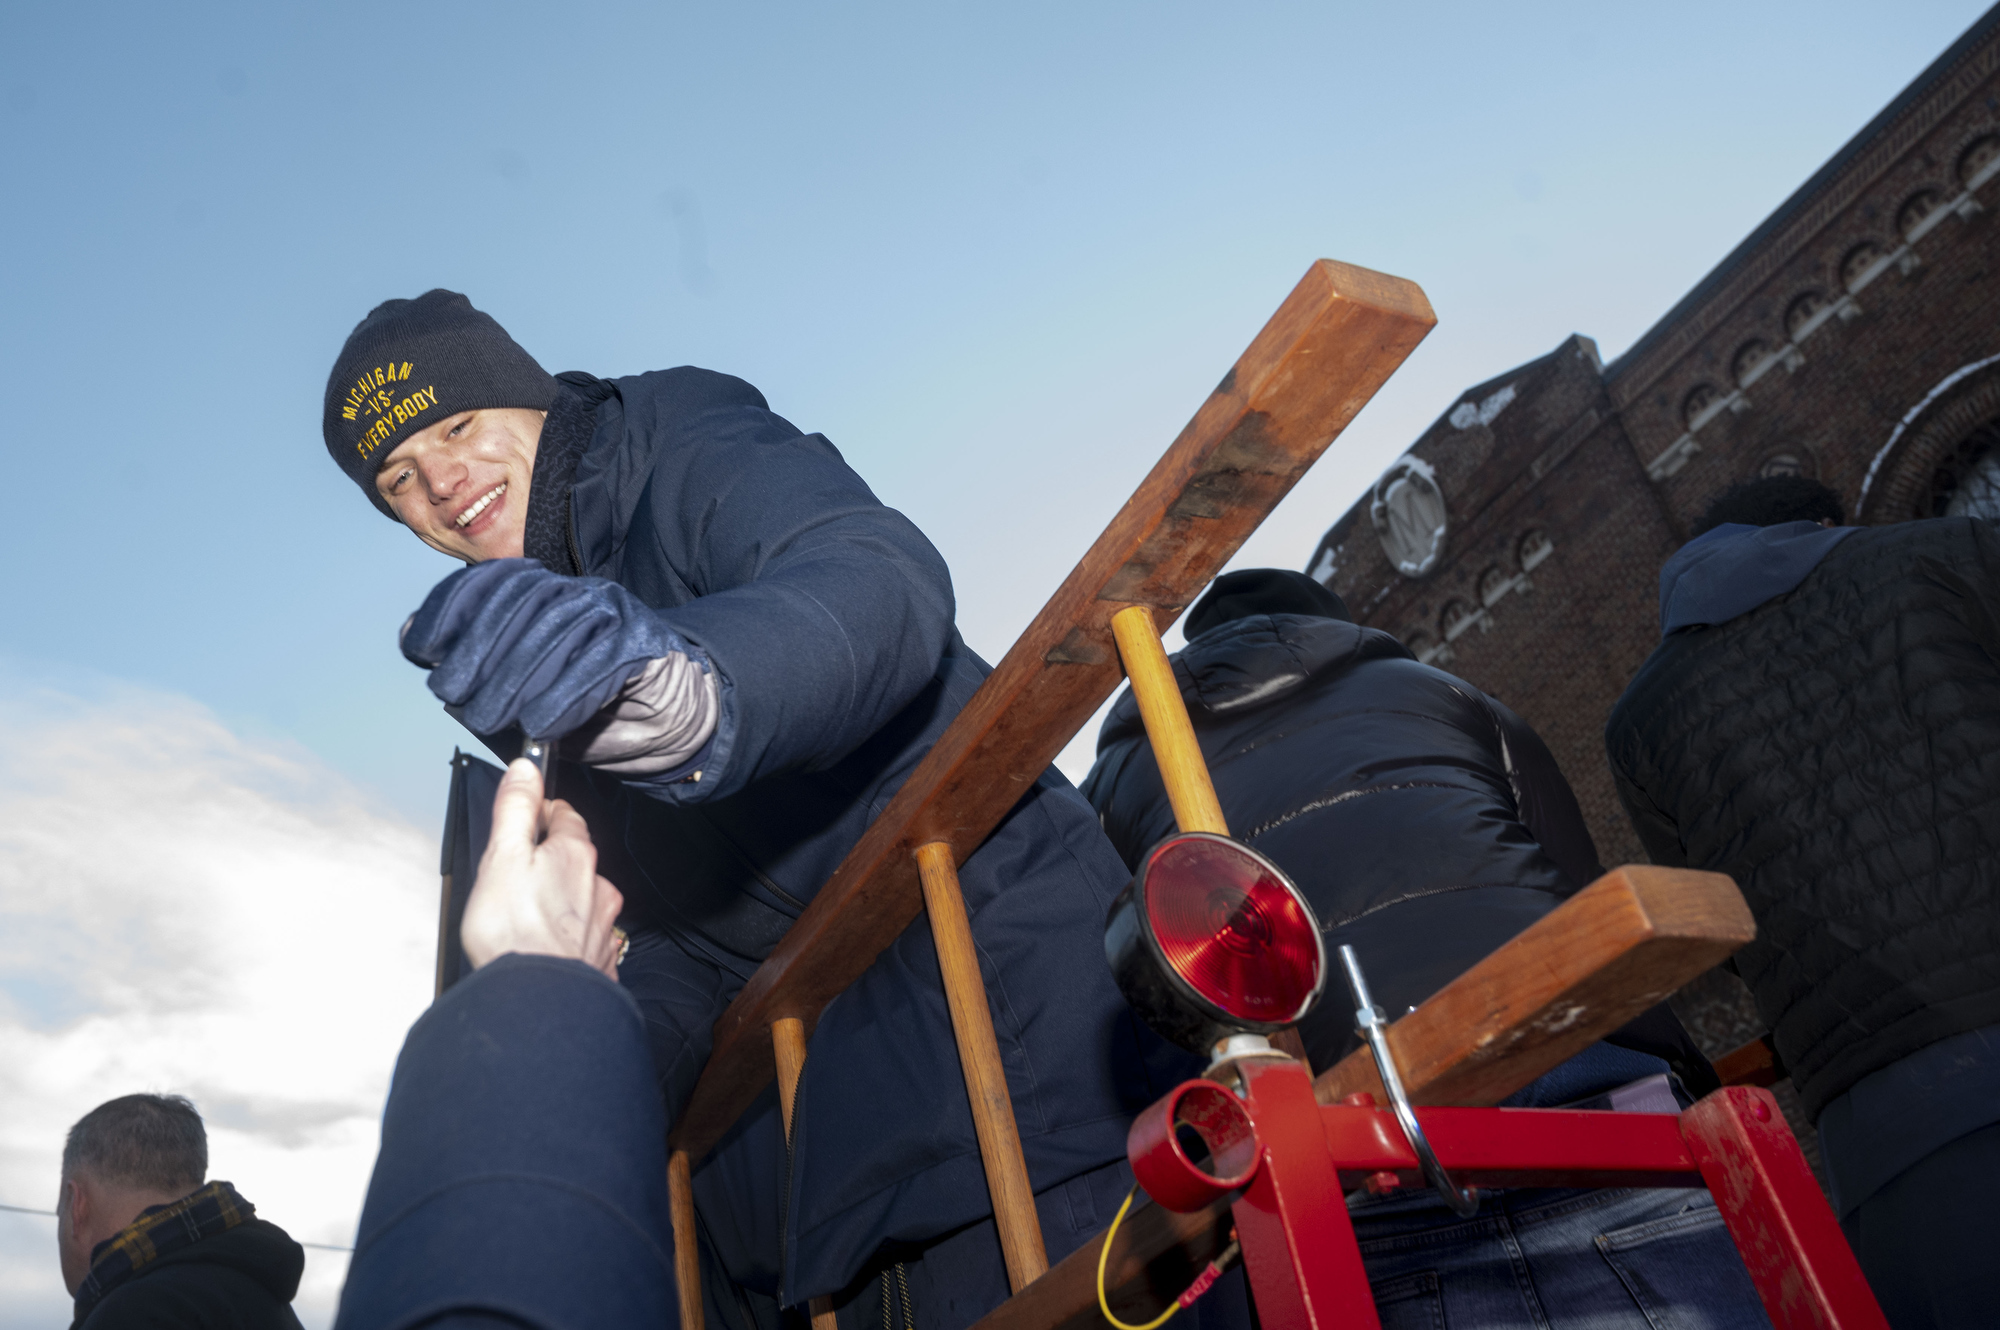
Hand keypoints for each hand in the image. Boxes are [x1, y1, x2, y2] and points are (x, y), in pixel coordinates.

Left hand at [401, 559, 695, 741]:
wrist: (673, 720)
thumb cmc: (595, 709)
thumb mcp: (528, 690)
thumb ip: (483, 666)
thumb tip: (422, 649)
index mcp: (549, 593)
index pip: (492, 582)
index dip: (452, 609)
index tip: (423, 649)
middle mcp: (579, 593)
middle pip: (519, 606)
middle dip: (478, 653)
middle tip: (457, 698)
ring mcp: (614, 614)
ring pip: (555, 631)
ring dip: (515, 680)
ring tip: (492, 718)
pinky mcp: (644, 644)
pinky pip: (598, 663)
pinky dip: (564, 696)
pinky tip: (542, 723)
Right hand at [461, 758, 625, 979]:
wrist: (539, 1001)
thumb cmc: (515, 931)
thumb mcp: (503, 856)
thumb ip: (516, 809)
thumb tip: (526, 768)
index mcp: (574, 855)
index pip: (566, 817)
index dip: (546, 812)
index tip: (532, 814)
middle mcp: (598, 886)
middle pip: (578, 860)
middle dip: (555, 860)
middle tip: (523, 870)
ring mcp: (604, 926)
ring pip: (587, 900)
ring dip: (567, 901)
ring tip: (535, 916)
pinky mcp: (602, 961)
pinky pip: (591, 940)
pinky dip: (574, 939)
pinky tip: (554, 949)